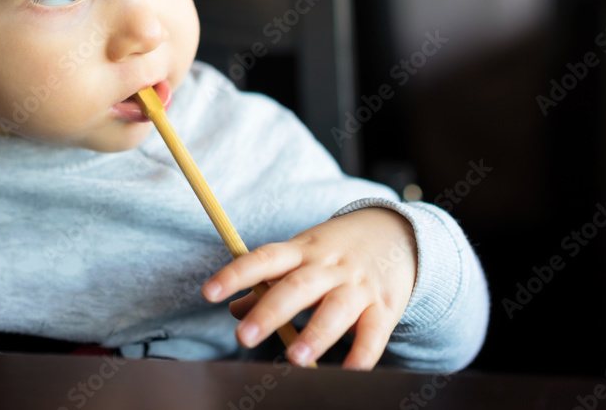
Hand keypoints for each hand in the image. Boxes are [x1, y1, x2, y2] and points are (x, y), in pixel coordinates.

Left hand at [202, 207, 416, 368]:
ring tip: (294, 359)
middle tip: (244, 337)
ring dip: (315, 334)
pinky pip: (374, 333)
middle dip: (270, 312)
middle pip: (296, 287)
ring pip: (336, 309)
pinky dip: (362, 353)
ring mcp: (358, 285)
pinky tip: (348, 371)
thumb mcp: (301, 254)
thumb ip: (268, 280)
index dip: (235, 274)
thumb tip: (233, 309)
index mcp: (302, 250)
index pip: (263, 258)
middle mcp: (328, 266)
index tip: (208, 293)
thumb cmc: (335, 250)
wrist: (398, 234)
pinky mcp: (385, 306)